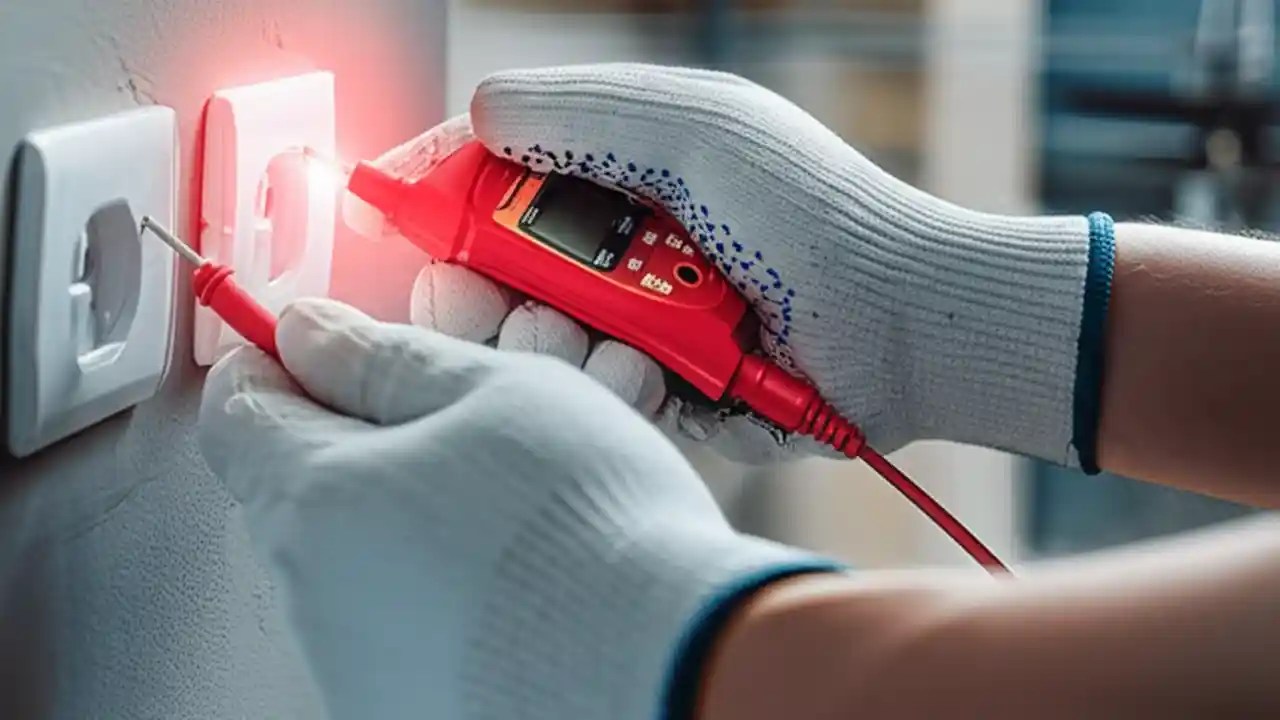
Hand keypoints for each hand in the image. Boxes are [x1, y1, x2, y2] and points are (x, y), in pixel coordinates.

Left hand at [198, 298, 832, 718]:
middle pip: (294, 484)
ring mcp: (354, 656)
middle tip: (445, 414)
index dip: (278, 358)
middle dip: (357, 434)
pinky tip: (506, 568)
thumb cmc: (585, 527)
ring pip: (348, 554)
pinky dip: (432, 581)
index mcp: (313, 495)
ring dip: (401, 507)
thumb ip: (384, 359)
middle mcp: (313, 591)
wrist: (661, 667)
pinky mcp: (400, 699)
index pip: (237, 407)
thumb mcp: (491, 393)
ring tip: (500, 494)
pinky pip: (392, 617)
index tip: (325, 343)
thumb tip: (311, 334)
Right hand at [359, 64, 1093, 464]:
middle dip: (475, 288)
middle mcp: (612, 246)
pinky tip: (652, 375)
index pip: (487, 177)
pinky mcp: (656, 391)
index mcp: (612, 171)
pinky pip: (589, 396)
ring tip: (618, 337)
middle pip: (484, 270)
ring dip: (551, 341)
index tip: (373, 212)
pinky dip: (608, 385)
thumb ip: (578, 113)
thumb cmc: (813, 210)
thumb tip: (478, 115)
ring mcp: (632, 321)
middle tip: (483, 299)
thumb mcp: (694, 127)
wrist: (904, 324)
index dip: (426, 191)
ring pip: (525, 344)